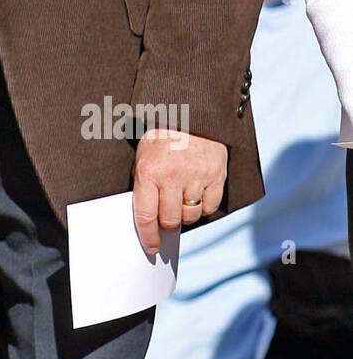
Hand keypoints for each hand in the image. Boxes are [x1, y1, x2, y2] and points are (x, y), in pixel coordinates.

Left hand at [132, 129, 226, 255]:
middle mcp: (173, 176)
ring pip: (191, 215)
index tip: (151, 247)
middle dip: (167, 223)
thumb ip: (144, 186)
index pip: (146, 216)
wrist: (189, 111)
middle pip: (171, 220)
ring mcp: (197, 176)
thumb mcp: (143, 156)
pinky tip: (197, 193)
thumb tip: (148, 221)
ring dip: (185, 213)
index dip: (148, 237)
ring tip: (181, 198)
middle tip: (166, 217)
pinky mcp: (216, 174)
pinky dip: (203, 206)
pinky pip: (210, 206)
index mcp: (149, 172)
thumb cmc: (161, 138)